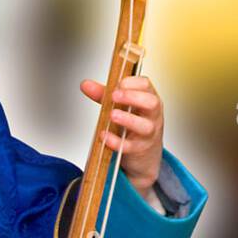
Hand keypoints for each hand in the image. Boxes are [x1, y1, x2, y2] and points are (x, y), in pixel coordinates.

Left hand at [80, 75, 163, 193]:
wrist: (144, 154)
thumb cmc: (133, 125)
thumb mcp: (121, 106)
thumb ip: (103, 95)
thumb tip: (86, 85)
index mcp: (148, 99)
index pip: (146, 85)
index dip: (133, 82)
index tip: (119, 83)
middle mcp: (152, 115)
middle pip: (151, 103)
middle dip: (132, 97)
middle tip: (114, 96)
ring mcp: (148, 133)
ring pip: (145, 126)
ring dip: (128, 119)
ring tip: (112, 115)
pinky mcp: (139, 149)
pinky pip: (130, 146)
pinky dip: (116, 141)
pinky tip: (105, 136)